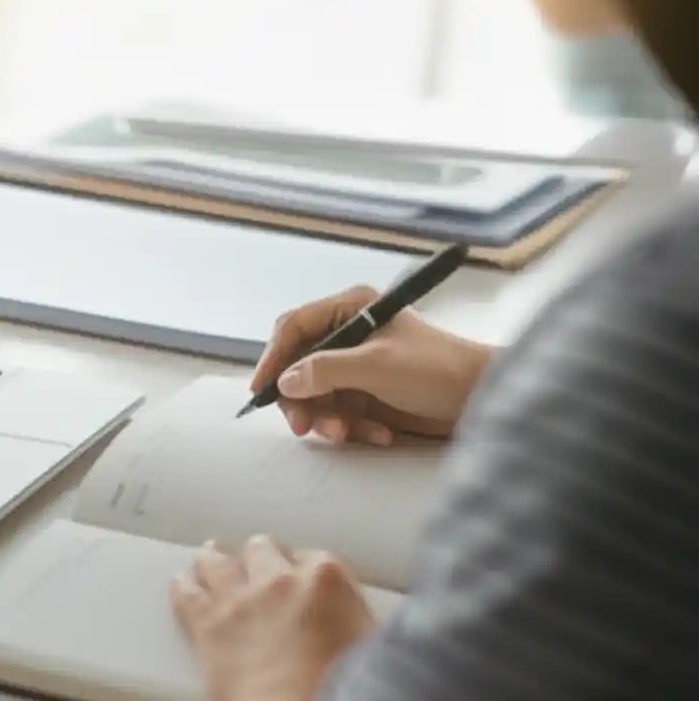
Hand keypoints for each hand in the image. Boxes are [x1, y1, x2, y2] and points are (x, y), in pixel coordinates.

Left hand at [172, 537, 373, 700]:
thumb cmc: (347, 685)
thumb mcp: (373, 645)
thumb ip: (358, 621)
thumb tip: (359, 626)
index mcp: (325, 580)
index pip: (316, 560)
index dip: (307, 570)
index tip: (306, 579)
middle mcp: (278, 579)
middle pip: (263, 550)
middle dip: (261, 557)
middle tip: (260, 563)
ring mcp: (239, 600)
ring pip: (218, 562)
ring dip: (216, 559)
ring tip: (211, 555)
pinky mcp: (208, 626)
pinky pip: (187, 595)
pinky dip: (184, 587)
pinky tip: (181, 583)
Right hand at [252, 285, 493, 445]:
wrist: (482, 398)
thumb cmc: (438, 369)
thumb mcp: (377, 366)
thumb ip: (326, 370)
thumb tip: (285, 381)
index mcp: (351, 309)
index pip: (294, 327)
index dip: (273, 358)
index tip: (262, 390)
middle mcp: (349, 334)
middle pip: (299, 366)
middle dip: (302, 399)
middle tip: (305, 426)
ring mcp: (357, 366)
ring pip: (316, 395)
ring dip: (328, 419)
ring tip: (350, 434)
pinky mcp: (368, 394)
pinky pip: (339, 413)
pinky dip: (352, 427)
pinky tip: (379, 433)